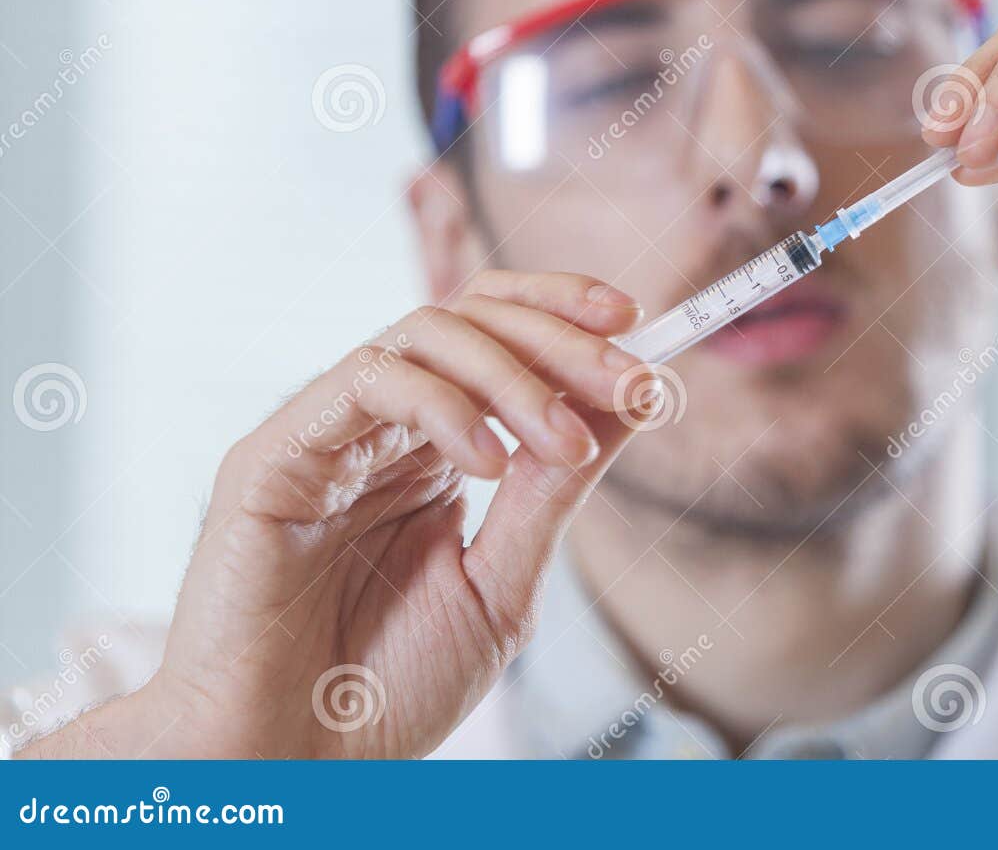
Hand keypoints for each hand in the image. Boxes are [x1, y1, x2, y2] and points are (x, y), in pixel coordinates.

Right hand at [66, 272, 650, 757]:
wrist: (293, 762)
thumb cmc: (386, 686)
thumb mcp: (503, 582)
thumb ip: (555, 491)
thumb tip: (634, 401)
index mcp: (433, 448)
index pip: (501, 336)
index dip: (567, 315)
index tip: (640, 327)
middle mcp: (382, 425)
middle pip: (475, 318)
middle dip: (564, 341)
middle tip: (630, 380)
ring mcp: (328, 431)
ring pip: (427, 333)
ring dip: (517, 376)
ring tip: (566, 445)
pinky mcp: (276, 452)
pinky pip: (367, 380)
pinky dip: (442, 407)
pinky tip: (486, 464)